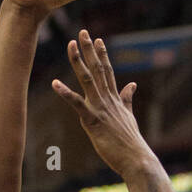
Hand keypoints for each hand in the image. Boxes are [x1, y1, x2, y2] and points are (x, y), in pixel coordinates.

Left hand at [52, 29, 153, 175]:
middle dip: (89, 50)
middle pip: (98, 69)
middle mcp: (108, 100)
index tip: (97, 39)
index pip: (108, 72)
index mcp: (115, 99)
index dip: (102, 55)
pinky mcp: (93, 121)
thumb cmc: (131, 142)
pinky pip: (77, 104)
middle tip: (82, 32)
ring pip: (88, 80)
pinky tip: (54, 83)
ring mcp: (101, 109)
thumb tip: (132, 84)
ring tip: (71, 45)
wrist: (136, 159)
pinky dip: (65, 93)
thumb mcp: (129, 116)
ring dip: (78, 62)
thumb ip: (127, 99)